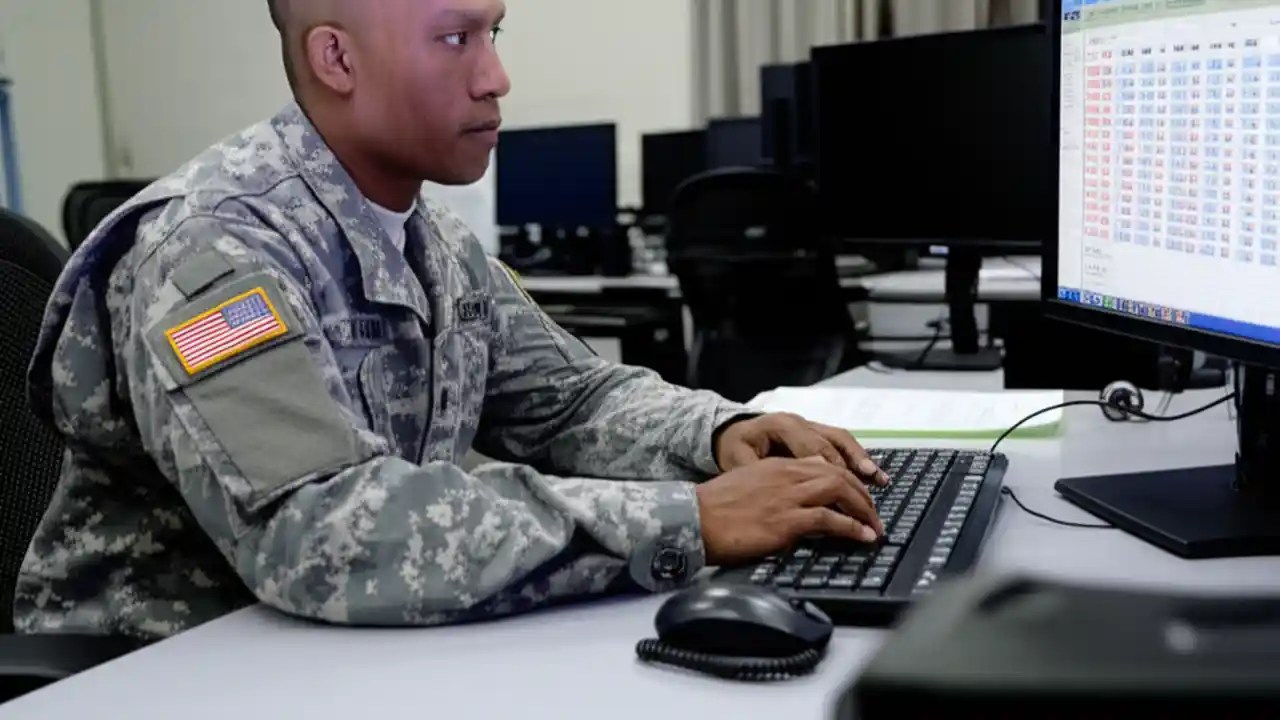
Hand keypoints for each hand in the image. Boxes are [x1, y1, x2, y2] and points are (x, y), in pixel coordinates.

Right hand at [695, 457, 883, 566]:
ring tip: (874, 527)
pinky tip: (861, 536)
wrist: (693, 518)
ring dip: (864, 509)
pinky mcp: (785, 520)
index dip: (847, 480)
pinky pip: (829, 518)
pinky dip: (851, 527)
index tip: (858, 496)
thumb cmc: (715, 509)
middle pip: (838, 474)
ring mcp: (787, 496)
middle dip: (862, 494)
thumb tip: (796, 505)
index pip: (823, 465)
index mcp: (777, 466)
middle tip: (873, 513)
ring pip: (839, 490)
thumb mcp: (749, 486)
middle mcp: (786, 475)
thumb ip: (775, 489)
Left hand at [716, 413, 888, 485]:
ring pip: (843, 440)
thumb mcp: (739, 461)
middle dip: (853, 468)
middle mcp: (801, 422)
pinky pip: (843, 443)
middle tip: (867, 493)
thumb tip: (781, 493)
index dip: (831, 471)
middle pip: (833, 443)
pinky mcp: (817, 432)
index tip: (844, 493)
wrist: (732, 432)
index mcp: (782, 426)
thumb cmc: (735, 449)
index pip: (813, 449)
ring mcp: (811, 425)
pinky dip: (858, 459)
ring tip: (879, 480)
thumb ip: (761, 474)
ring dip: (862, 460)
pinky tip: (873, 475)